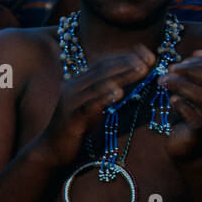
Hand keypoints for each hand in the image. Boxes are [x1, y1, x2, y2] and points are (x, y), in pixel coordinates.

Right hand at [39, 44, 155, 166]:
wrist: (51, 149)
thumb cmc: (76, 129)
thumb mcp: (93, 107)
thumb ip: (106, 94)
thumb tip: (127, 85)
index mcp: (80, 82)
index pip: (104, 62)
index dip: (126, 55)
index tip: (148, 53)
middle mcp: (74, 86)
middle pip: (102, 68)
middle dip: (127, 61)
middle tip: (149, 59)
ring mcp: (71, 100)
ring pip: (98, 82)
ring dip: (121, 74)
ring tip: (141, 69)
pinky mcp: (71, 116)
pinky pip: (89, 103)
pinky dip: (104, 96)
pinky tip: (119, 93)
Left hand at [161, 49, 201, 161]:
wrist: (192, 152)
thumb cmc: (192, 117)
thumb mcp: (195, 91)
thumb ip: (199, 71)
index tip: (183, 61)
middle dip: (195, 70)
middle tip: (170, 69)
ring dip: (185, 86)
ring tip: (164, 82)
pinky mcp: (201, 137)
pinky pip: (198, 122)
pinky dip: (183, 108)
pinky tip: (172, 101)